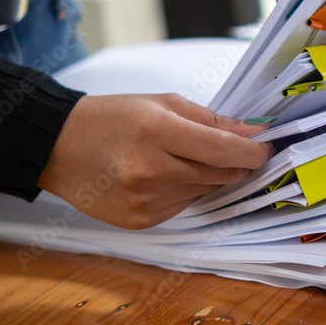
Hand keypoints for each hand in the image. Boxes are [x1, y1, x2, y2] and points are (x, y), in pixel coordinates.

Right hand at [37, 94, 272, 228]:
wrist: (57, 147)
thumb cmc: (112, 118)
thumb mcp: (162, 104)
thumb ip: (212, 120)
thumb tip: (254, 134)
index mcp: (156, 132)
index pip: (223, 151)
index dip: (254, 152)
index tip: (268, 147)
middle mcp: (150, 170)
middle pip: (220, 174)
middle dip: (238, 163)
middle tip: (240, 150)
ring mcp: (144, 200)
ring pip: (206, 191)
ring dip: (209, 176)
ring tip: (182, 157)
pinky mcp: (140, 220)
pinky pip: (185, 205)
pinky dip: (186, 191)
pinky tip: (165, 175)